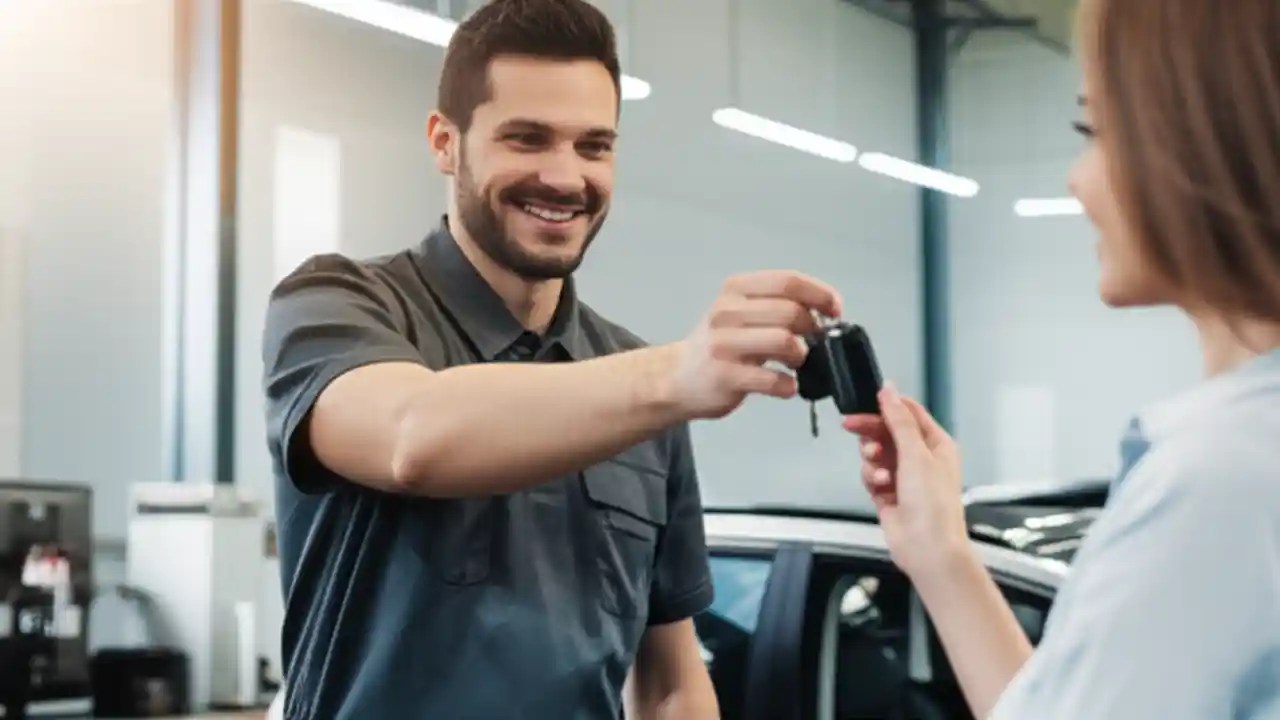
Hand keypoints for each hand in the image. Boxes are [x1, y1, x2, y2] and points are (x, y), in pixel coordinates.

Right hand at [671, 270, 842, 419]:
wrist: (676, 377)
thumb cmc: (720, 344)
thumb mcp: (740, 312)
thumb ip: (776, 306)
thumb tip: (825, 312)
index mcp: (735, 289)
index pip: (788, 281)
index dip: (820, 294)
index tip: (834, 310)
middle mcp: (727, 312)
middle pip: (790, 312)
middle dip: (812, 329)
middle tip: (812, 343)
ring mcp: (724, 345)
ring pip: (784, 341)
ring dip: (801, 355)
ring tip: (794, 362)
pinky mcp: (725, 377)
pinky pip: (773, 380)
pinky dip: (789, 385)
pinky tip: (785, 386)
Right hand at [843, 384, 968, 578]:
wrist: (927, 549)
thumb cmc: (932, 504)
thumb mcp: (916, 454)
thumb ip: (899, 420)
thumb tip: (889, 390)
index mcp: (936, 444)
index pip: (910, 413)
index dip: (888, 405)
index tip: (866, 401)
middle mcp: (921, 458)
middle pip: (888, 432)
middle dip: (871, 432)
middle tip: (850, 425)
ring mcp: (904, 477)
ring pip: (876, 454)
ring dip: (872, 460)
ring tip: (879, 473)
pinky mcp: (888, 494)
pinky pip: (872, 476)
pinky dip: (872, 479)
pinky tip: (880, 488)